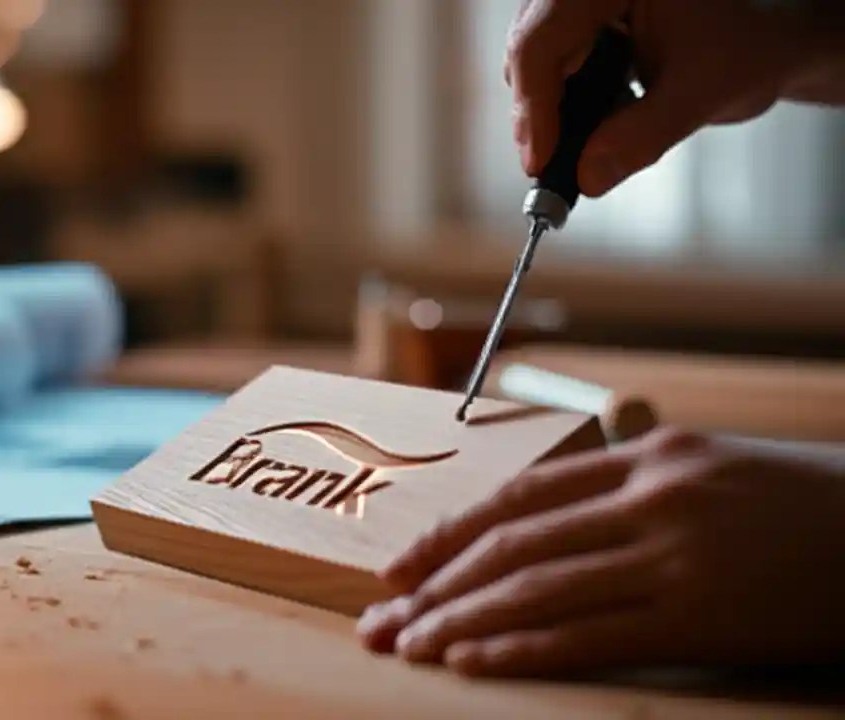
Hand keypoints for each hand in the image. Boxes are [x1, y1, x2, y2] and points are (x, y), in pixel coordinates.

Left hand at [357, 429, 844, 677]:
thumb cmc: (802, 505)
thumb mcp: (709, 469)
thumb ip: (628, 485)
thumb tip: (549, 522)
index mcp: (645, 458)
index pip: (519, 498)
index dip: (449, 534)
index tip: (399, 570)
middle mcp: (648, 499)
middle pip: (512, 545)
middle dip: (436, 586)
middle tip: (382, 623)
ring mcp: (673, 556)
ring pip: (538, 588)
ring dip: (462, 621)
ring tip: (410, 648)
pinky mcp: (701, 616)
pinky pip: (590, 636)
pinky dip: (523, 649)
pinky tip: (474, 662)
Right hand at [508, 0, 841, 195]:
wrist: (769, 41)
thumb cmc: (749, 48)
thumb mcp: (699, 95)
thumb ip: (641, 137)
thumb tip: (586, 177)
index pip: (542, 39)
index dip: (533, 105)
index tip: (540, 160)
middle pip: (528, 45)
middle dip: (534, 108)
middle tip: (547, 163)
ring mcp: (584, 2)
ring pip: (531, 55)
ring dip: (544, 106)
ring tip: (565, 149)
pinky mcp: (582, 19)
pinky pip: (548, 60)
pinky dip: (558, 99)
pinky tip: (581, 125)